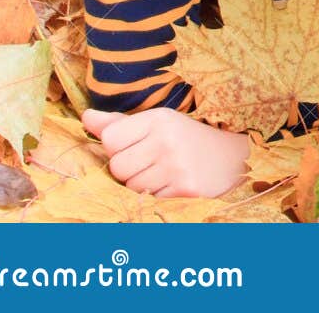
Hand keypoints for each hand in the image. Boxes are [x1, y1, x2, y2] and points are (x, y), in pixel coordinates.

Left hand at [81, 107, 249, 197]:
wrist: (234, 156)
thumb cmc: (187, 139)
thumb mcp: (158, 123)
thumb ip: (120, 124)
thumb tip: (85, 117)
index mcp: (159, 118)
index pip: (110, 138)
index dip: (118, 147)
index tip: (136, 146)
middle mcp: (167, 139)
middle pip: (117, 167)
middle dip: (129, 170)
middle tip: (152, 162)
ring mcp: (177, 165)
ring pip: (132, 187)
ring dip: (143, 186)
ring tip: (164, 174)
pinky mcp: (185, 189)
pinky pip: (150, 201)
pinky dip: (158, 197)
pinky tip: (174, 184)